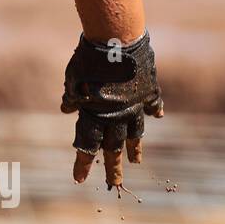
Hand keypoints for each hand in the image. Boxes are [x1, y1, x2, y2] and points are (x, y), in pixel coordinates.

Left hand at [61, 31, 162, 188]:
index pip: (87, 145)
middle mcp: (116, 115)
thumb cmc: (87, 58)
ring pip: (135, 132)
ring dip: (134, 148)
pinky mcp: (148, 90)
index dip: (83, 163)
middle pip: (113, 147)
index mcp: (95, 115)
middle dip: (112, 167)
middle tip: (113, 184)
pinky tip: (158, 116)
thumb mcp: (72, 78)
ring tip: (135, 162)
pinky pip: (152, 104)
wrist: (116, 39)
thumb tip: (66, 109)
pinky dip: (154, 110)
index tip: (79, 180)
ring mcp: (134, 104)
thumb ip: (72, 96)